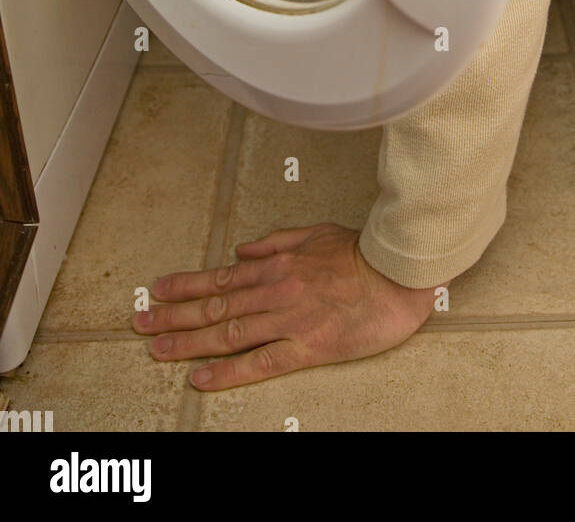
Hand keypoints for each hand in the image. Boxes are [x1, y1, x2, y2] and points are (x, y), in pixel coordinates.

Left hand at [132, 223, 441, 389]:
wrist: (399, 274)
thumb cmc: (362, 253)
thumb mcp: (316, 232)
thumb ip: (278, 240)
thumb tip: (243, 248)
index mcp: (277, 263)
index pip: (221, 276)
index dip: (185, 285)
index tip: (156, 291)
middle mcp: (275, 290)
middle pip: (215, 305)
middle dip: (172, 315)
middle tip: (140, 324)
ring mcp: (289, 320)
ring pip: (228, 332)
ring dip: (188, 342)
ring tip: (157, 349)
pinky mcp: (308, 346)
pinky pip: (260, 362)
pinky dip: (227, 371)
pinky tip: (201, 378)